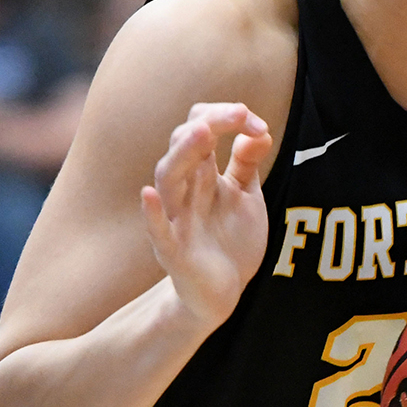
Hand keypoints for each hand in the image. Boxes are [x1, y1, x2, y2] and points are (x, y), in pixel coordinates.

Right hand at [142, 103, 274, 324]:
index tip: (258, 126)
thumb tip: (258, 130)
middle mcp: (185, 190)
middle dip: (209, 124)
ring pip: (167, 179)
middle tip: (239, 113)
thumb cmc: (231, 240)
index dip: (227, 119)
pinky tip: (148, 195)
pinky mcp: (174, 252)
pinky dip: (152, 213)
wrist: (223, 293)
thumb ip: (247, 164)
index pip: (201, 128)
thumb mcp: (245, 196)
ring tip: (201, 132)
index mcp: (202, 173)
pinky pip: (157, 231)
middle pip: (182, 145)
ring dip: (183, 154)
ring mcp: (177, 219)